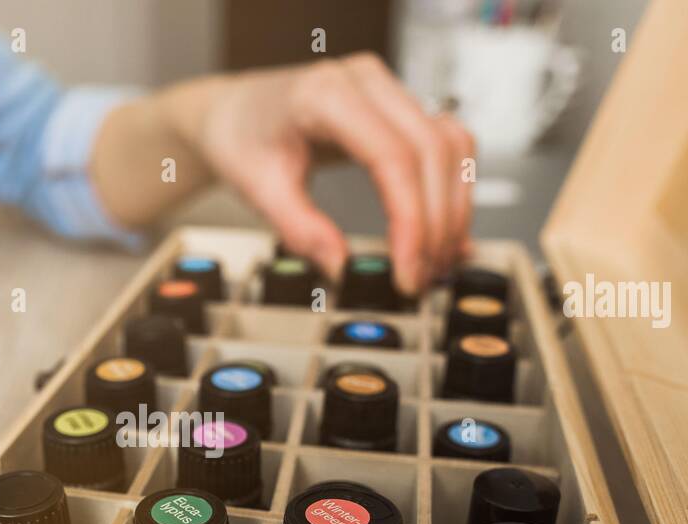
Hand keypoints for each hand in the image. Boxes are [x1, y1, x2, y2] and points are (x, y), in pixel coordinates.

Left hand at [94, 53, 475, 294]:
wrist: (233, 113)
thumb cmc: (241, 138)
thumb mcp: (258, 189)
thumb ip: (299, 230)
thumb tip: (341, 268)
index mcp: (327, 94)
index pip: (392, 156)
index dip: (411, 219)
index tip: (407, 269)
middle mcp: (366, 82)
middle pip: (432, 151)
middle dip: (437, 224)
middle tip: (421, 277)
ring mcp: (388, 90)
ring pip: (452, 146)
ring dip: (453, 208)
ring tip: (436, 262)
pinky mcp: (400, 108)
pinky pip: (446, 145)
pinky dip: (452, 191)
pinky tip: (443, 234)